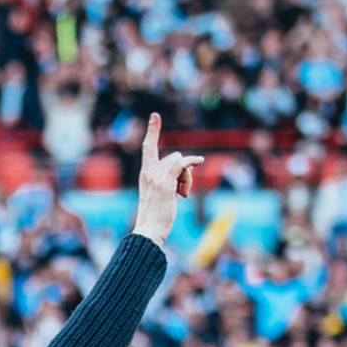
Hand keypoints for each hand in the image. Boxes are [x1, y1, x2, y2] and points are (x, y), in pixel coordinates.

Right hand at [130, 115, 203, 244]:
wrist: (149, 230)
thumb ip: (170, 180)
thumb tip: (187, 168)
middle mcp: (149, 171)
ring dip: (187, 178)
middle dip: (183, 172)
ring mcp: (156, 176)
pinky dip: (192, 162)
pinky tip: (200, 161)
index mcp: (146, 173)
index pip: (148, 147)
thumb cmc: (156, 217)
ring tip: (180, 196)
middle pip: (174, 157)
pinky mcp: (165, 181)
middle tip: (180, 192)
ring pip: (180, 162)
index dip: (152, 131)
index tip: (154, 116)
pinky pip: (182, 164)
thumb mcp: (162, 194)